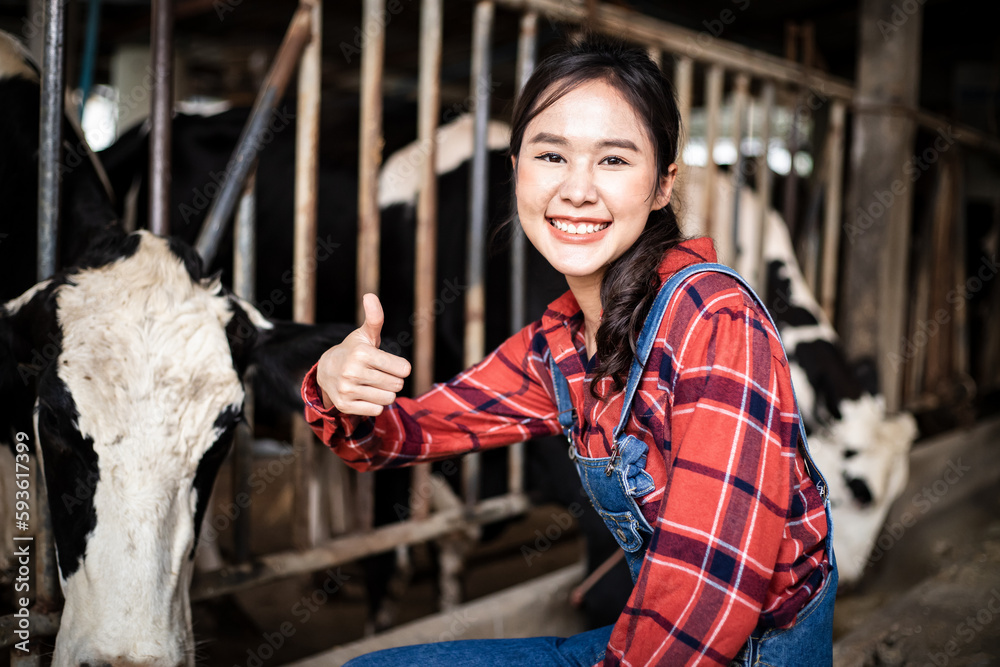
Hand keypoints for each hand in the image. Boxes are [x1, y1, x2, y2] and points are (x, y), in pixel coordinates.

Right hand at [316, 293, 411, 415]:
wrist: (326, 371)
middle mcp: (352, 372)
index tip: (389, 364)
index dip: (400, 367)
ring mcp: (347, 390)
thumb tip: (370, 295)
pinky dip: (375, 405)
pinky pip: (377, 411)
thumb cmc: (354, 351)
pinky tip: (365, 395)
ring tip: (372, 384)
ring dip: (385, 393)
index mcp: (362, 353)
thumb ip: (374, 318)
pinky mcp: (344, 406)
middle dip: (393, 380)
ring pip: (388, 399)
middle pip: (397, 385)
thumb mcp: (365, 334)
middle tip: (379, 374)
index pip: (404, 369)